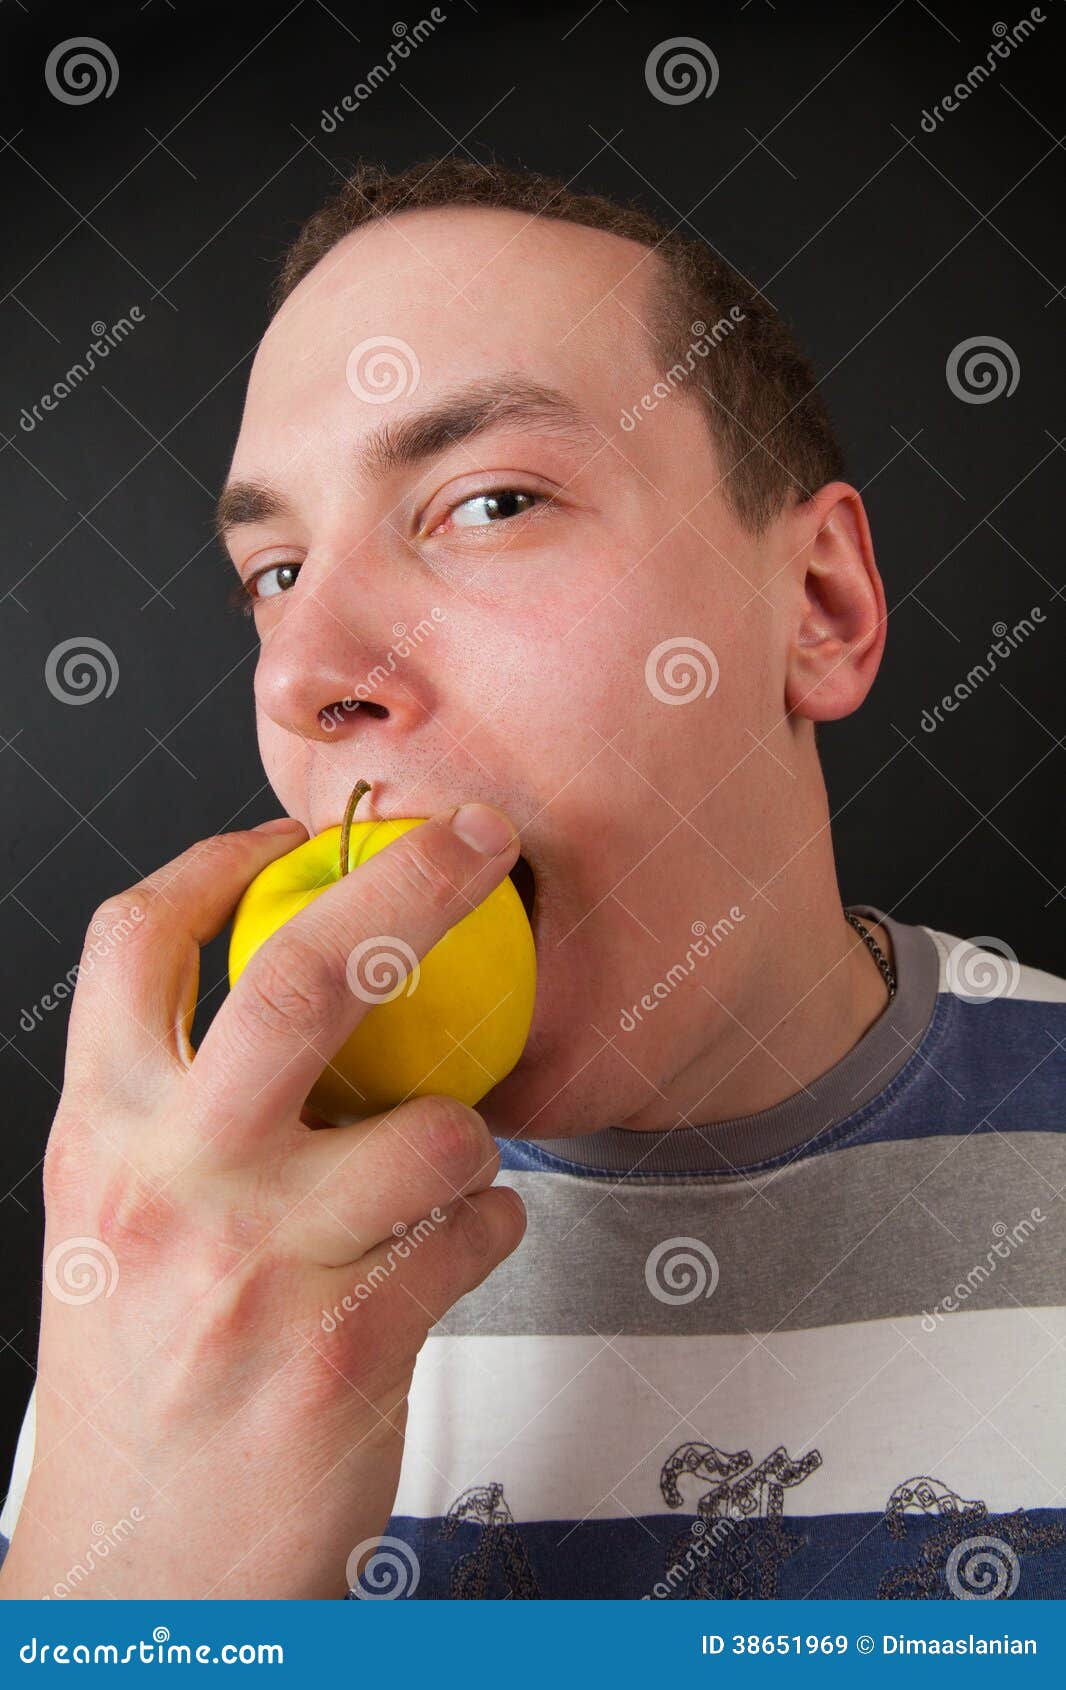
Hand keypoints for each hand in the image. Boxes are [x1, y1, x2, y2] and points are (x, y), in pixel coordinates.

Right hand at [0, 805, 525, 1598]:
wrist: (140, 1569)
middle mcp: (172, 1187)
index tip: (290, 838)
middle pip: (300, 980)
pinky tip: (450, 1249)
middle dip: (409, 882)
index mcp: (101, 1137)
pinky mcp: (354, 1347)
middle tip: (476, 836)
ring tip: (441, 1171)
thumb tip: (302, 996)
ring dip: (469, 1135)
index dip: (219, 859)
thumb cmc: (141, 1379)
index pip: (135, 944)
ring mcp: (264, 1268)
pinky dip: (488, 1223)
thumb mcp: (119, 1218)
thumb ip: (186, 1109)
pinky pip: (478, 1230)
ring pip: (436, 1126)